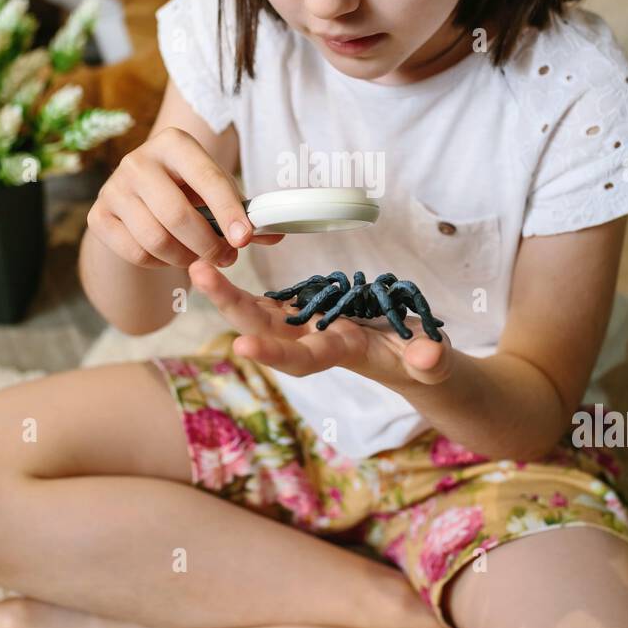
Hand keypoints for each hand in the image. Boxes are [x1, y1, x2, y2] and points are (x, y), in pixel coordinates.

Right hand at [86, 126, 283, 269]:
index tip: (244, 238)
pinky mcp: (98, 216)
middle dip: (208, 244)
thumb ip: (244, 212)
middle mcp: (138, 159)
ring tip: (202, 258)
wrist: (138, 198)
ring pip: (156, 239)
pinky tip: (172, 256)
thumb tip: (276, 233)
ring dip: (186, 258)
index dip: (229, 211)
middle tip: (228, 258)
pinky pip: (136, 253)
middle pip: (177, 215)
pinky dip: (160, 263)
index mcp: (174, 142)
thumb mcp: (215, 192)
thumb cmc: (187, 191)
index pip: (207, 178)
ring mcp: (113, 187)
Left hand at [188, 259, 453, 386]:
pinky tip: (220, 261)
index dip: (273, 354)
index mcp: (340, 354)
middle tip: (199, 275)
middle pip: (263, 329)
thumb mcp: (432, 365)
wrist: (411, 363)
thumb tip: (430, 355)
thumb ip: (430, 362)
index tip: (241, 348)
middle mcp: (312, 342)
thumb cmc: (423, 365)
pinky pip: (268, 300)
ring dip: (227, 293)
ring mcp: (305, 326)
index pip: (302, 359)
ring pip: (257, 312)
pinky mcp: (306, 311)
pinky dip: (244, 286)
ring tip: (196, 266)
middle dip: (231, 305)